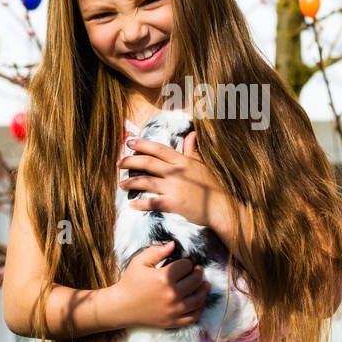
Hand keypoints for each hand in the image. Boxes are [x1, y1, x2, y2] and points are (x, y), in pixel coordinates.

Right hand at [111, 240, 210, 329]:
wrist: (120, 307)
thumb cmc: (130, 282)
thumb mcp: (139, 262)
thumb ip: (156, 251)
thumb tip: (173, 244)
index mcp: (164, 277)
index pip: (186, 266)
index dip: (187, 262)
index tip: (185, 263)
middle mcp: (172, 294)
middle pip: (195, 280)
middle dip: (198, 273)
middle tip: (197, 271)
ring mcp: (174, 310)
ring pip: (199, 298)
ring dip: (204, 289)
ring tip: (205, 284)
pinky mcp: (173, 322)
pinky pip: (194, 316)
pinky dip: (200, 308)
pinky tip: (200, 300)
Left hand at [118, 132, 236, 240]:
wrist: (221, 207)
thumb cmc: (214, 186)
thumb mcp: (203, 164)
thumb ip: (192, 150)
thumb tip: (191, 134)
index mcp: (182, 161)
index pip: (158, 148)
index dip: (142, 144)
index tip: (130, 143)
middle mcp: (175, 171)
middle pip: (147, 162)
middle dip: (130, 161)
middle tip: (119, 163)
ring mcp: (173, 187)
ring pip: (145, 181)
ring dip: (130, 183)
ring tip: (121, 184)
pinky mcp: (173, 203)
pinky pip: (151, 202)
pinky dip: (140, 204)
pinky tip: (132, 205)